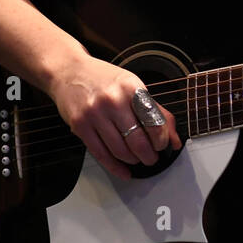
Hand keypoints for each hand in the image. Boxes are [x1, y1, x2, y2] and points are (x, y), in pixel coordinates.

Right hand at [46, 53, 181, 181]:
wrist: (69, 71)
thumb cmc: (103, 79)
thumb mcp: (133, 86)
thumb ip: (157, 112)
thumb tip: (174, 139)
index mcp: (131, 88)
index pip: (154, 121)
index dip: (161, 140)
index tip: (162, 144)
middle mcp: (113, 100)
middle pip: (137, 140)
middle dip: (149, 156)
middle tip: (152, 157)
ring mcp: (94, 114)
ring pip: (120, 150)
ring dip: (133, 160)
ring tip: (137, 158)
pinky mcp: (80, 126)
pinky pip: (100, 155)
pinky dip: (115, 167)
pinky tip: (124, 170)